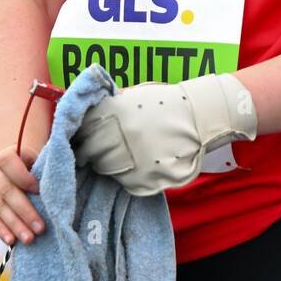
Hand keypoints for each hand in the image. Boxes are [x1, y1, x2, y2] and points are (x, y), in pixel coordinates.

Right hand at [0, 142, 47, 246]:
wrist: (5, 164)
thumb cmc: (27, 164)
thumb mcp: (33, 159)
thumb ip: (38, 170)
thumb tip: (52, 191)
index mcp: (4, 156)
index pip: (13, 168)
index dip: (27, 181)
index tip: (42, 193)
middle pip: (6, 192)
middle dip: (25, 212)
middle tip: (40, 228)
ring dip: (13, 225)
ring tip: (29, 239)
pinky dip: (0, 229)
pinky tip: (11, 240)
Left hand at [72, 73, 256, 195]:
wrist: (199, 116)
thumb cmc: (163, 104)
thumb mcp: (131, 97)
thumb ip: (106, 108)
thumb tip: (82, 120)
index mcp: (113, 114)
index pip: (82, 133)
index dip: (81, 137)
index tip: (81, 140)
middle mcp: (120, 137)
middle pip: (91, 153)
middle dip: (92, 152)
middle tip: (100, 150)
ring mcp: (133, 161)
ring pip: (106, 170)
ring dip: (110, 164)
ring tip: (125, 154)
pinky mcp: (145, 180)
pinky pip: (127, 183)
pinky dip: (130, 176)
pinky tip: (142, 163)